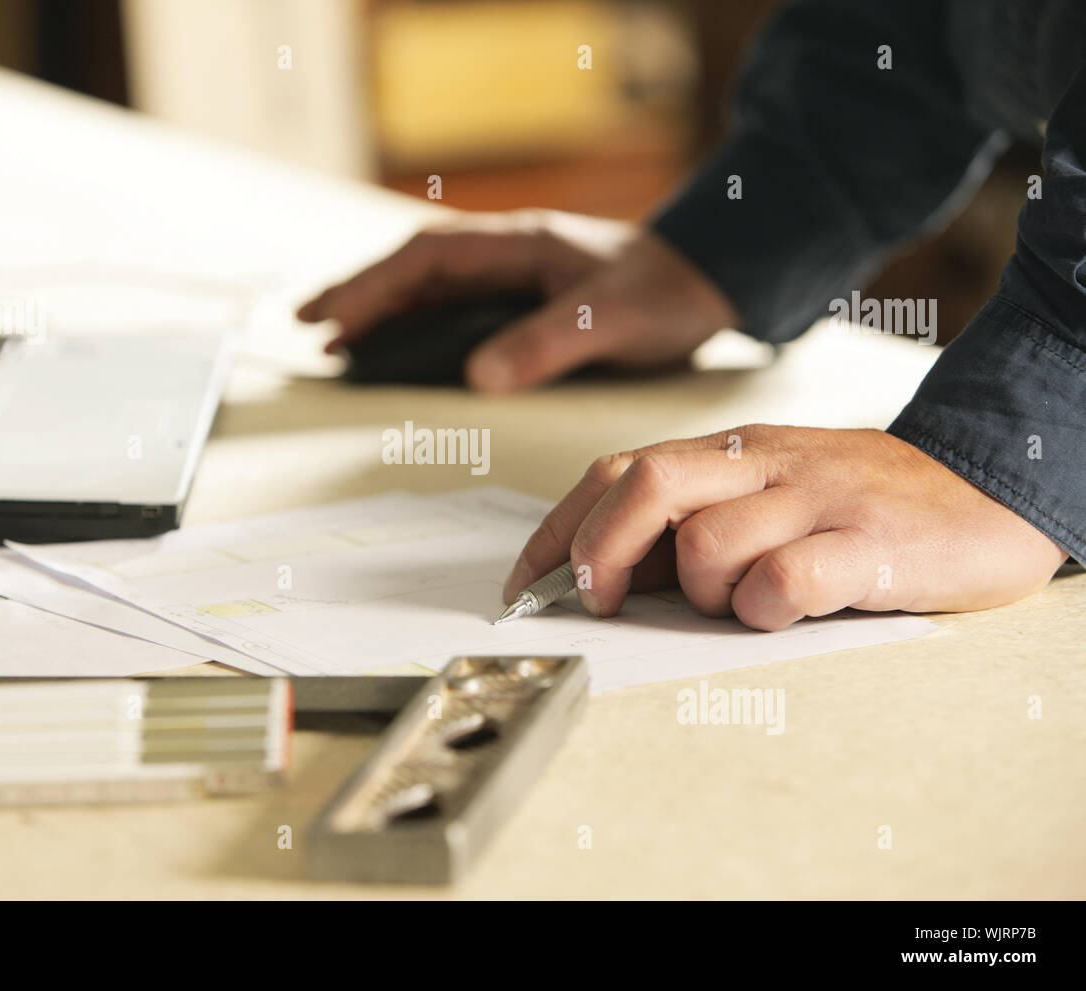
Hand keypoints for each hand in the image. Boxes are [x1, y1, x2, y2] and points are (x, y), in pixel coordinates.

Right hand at [296, 210, 737, 391]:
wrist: (706, 281)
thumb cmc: (664, 293)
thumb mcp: (611, 322)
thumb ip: (546, 345)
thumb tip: (476, 376)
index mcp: (518, 246)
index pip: (427, 259)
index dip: (374, 287)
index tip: (333, 317)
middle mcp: (506, 254)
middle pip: (413, 267)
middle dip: (358, 292)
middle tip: (308, 324)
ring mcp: (511, 274)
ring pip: (428, 285)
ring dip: (380, 307)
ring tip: (334, 338)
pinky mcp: (521, 298)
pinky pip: (452, 305)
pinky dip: (415, 321)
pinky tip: (400, 344)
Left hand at [505, 425, 1067, 630]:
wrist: (991, 489)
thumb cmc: (864, 505)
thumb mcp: (770, 495)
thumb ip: (694, 521)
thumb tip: (602, 575)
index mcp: (731, 451)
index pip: (617, 469)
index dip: (559, 528)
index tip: (525, 583)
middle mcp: (764, 464)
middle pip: (645, 482)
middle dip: (597, 549)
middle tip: (595, 601)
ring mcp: (817, 498)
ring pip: (706, 539)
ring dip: (698, 591)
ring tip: (741, 603)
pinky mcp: (870, 542)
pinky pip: (785, 576)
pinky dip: (762, 606)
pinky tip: (782, 611)